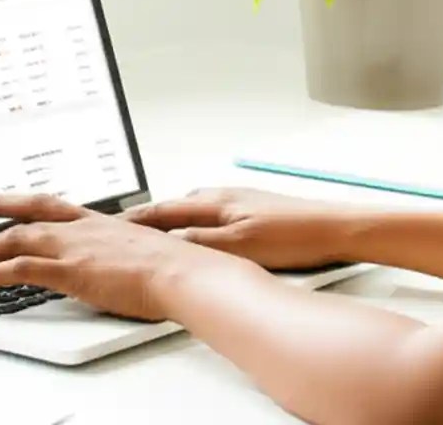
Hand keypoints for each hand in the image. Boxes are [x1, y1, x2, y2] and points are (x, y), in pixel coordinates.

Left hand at [0, 194, 252, 321]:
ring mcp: (74, 247)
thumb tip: (120, 267)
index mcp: (100, 222)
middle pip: (29, 212)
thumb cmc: (176, 268)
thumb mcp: (144, 254)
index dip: (26, 199)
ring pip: (17, 239)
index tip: (5, 197)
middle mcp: (83, 228)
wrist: (185, 273)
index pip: (53, 204)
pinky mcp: (69, 270)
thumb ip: (123, 256)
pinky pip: (18, 269)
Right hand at [122, 188, 353, 269]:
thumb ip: (201, 243)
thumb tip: (166, 242)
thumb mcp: (240, 246)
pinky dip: (192, 225)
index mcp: (214, 202)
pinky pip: (210, 216)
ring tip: (153, 234)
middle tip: (123, 229)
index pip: (162, 210)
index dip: (134, 219)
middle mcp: (222, 197)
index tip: (109, 224)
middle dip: (148, 218)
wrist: (333, 228)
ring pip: (192, 211)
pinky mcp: (252, 212)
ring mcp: (238, 202)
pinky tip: (199, 236)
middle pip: (174, 208)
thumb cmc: (293, 235)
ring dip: (170, 221)